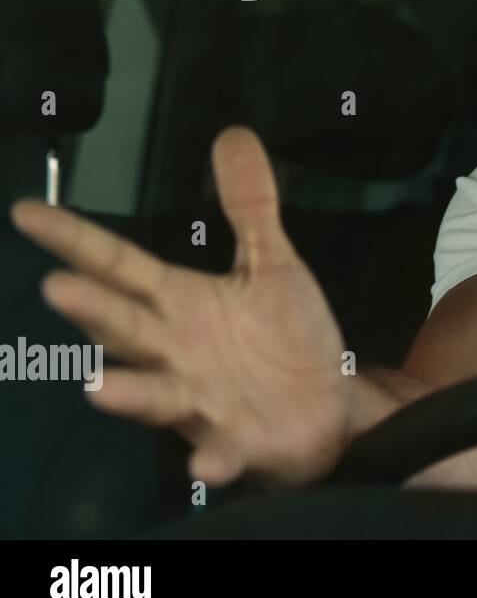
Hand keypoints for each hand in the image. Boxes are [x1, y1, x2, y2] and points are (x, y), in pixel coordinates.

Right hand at [11, 127, 348, 486]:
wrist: (325, 406)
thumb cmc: (284, 337)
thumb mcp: (273, 264)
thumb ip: (250, 207)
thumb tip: (234, 134)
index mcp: (180, 303)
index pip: (120, 265)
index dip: (76, 239)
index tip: (28, 212)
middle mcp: (176, 351)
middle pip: (126, 327)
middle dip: (95, 310)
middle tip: (59, 288)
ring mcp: (200, 400)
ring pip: (155, 394)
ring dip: (128, 392)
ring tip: (97, 386)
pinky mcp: (234, 440)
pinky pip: (219, 452)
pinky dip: (211, 458)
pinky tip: (206, 462)